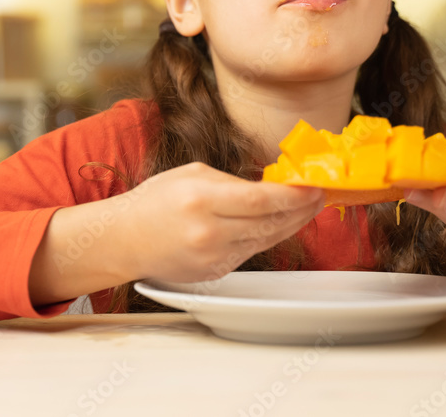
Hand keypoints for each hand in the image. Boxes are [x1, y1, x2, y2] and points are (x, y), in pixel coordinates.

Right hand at [119, 162, 325, 282]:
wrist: (125, 239)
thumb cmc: (156, 201)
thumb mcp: (192, 175)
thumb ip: (232, 181)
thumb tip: (271, 187)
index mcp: (201, 199)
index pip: (259, 200)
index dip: (293, 195)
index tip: (314, 186)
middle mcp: (208, 231)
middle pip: (269, 222)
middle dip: (300, 209)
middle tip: (320, 195)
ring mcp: (212, 256)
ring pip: (265, 240)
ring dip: (290, 223)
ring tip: (307, 208)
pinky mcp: (215, 272)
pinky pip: (251, 251)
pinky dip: (267, 237)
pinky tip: (278, 223)